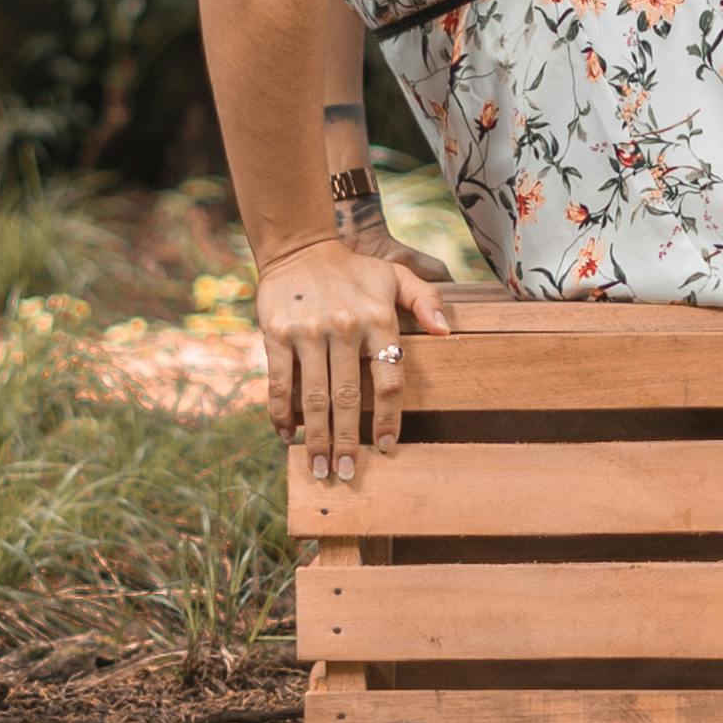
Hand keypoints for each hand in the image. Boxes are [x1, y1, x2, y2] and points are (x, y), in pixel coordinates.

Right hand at [258, 231, 456, 485]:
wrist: (299, 248)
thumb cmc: (353, 271)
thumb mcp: (394, 276)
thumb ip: (425, 299)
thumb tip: (446, 331)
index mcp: (377, 319)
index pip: (389, 379)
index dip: (390, 418)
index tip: (388, 447)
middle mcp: (344, 327)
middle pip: (348, 397)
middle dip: (348, 440)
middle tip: (348, 474)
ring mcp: (308, 332)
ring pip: (313, 396)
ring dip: (316, 438)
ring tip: (319, 468)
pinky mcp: (276, 333)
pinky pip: (278, 381)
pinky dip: (280, 413)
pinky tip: (286, 436)